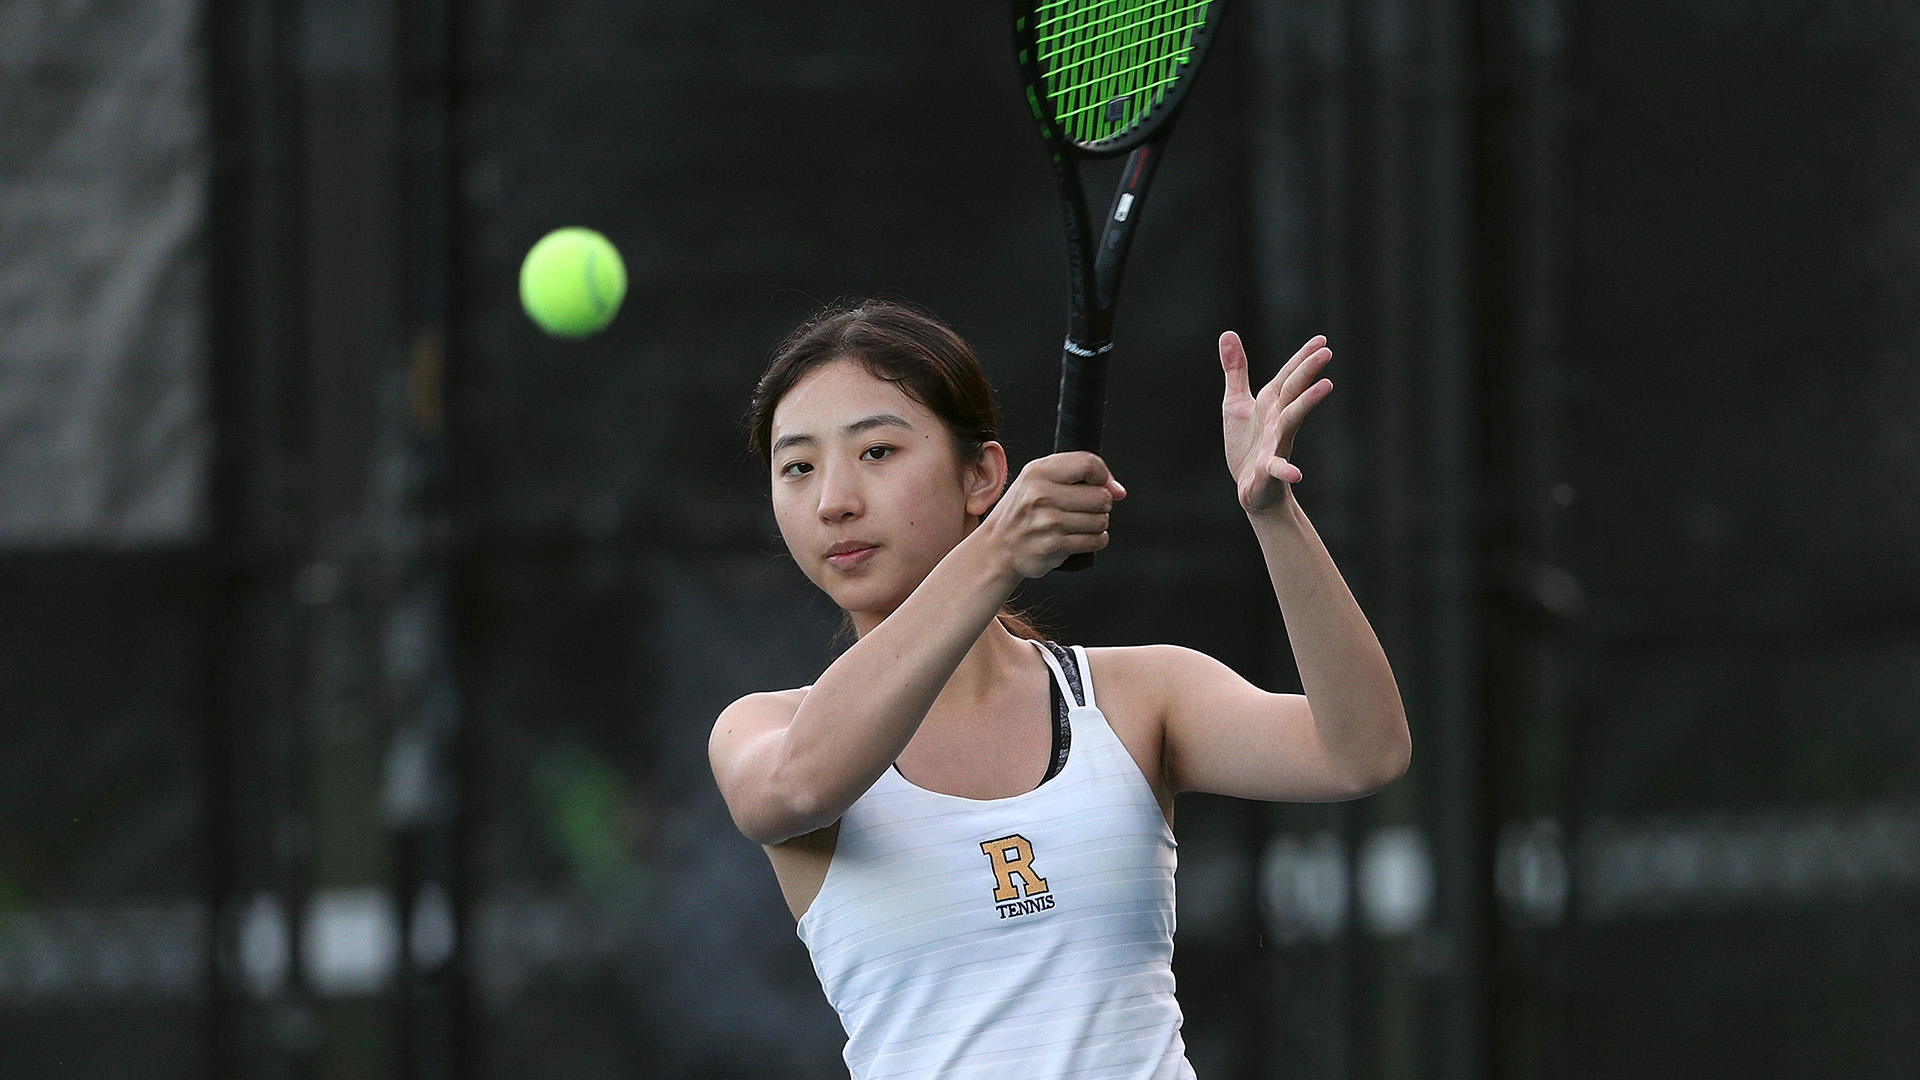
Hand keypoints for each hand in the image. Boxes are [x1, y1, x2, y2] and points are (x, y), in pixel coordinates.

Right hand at [979, 452, 1126, 578]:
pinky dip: (1095, 540)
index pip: (1088, 464)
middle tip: (1085, 509)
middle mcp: (1040, 494)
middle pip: (1101, 496)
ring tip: (1079, 524)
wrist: (997, 548)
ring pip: (1101, 520)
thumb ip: (1076, 476)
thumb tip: (1118, 490)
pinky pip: (1095, 540)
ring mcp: (1047, 522)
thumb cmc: (1023, 512)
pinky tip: (1080, 538)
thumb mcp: (1037, 481)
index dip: (1103, 475)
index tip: (1101, 485)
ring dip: (1097, 524)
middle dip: (1101, 505)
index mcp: (1037, 472)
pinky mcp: (1054, 546)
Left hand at [1221, 331, 1332, 514]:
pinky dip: (1287, 471)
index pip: (1289, 375)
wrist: (1251, 488)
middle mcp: (1278, 420)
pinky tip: (1296, 474)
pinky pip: (1278, 469)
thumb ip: (1235, 370)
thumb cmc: (1247, 444)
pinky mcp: (1268, 470)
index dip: (1302, 357)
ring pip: (1292, 420)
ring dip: (1307, 403)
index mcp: (1271, 403)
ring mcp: (1276, 444)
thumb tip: (1227, 333)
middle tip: (1326, 352)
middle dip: (1308, 372)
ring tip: (1325, 387)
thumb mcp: (1236, 402)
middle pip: (1293, 391)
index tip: (1322, 340)